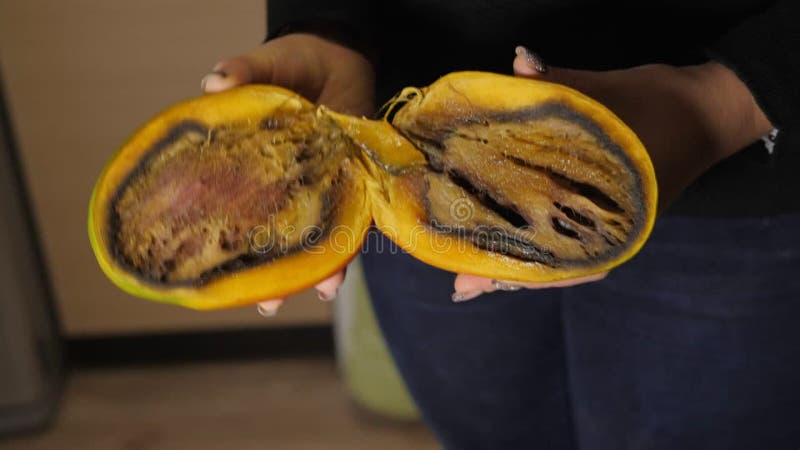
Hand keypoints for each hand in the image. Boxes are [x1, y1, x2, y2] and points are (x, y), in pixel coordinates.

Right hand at [200, 33, 374, 313]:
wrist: (338, 57)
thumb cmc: (291, 63)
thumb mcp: (265, 66)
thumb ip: (243, 71)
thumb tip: (213, 82)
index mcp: (254, 169)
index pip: (236, 211)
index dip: (230, 245)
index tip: (218, 278)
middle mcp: (284, 188)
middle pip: (276, 237)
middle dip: (275, 274)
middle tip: (268, 305)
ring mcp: (320, 188)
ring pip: (317, 234)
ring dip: (321, 264)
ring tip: (323, 289)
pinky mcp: (354, 181)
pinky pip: (355, 214)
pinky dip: (356, 235)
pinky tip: (355, 258)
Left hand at [452, 46, 773, 300]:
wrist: (708, 110)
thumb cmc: (662, 106)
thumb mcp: (612, 93)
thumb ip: (564, 84)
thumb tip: (520, 65)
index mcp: (616, 215)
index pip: (561, 259)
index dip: (514, 271)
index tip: (472, 282)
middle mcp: (612, 231)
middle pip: (554, 268)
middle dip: (507, 275)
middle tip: (463, 287)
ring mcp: (609, 226)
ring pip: (561, 260)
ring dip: (520, 266)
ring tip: (475, 277)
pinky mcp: (605, 216)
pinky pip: (569, 243)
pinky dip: (538, 248)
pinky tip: (506, 247)